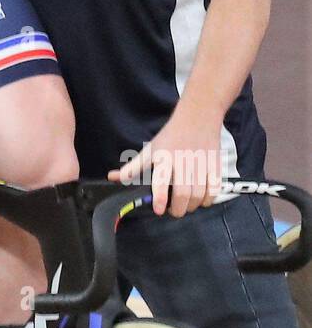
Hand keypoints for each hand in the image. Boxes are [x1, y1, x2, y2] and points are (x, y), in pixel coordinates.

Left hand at [107, 108, 223, 217]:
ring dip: (192, 206)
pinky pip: (214, 190)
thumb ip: (133, 167)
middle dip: (177, 209)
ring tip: (185, 206)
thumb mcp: (150, 150)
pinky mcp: (215, 165)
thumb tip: (112, 177)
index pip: (161, 180)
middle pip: (183, 193)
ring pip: (199, 194)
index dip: (160, 197)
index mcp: (164, 157)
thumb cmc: (171, 136)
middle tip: (172, 211)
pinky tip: (201, 199)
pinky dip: (208, 200)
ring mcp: (201, 164)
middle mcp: (182, 161)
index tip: (158, 210)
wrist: (198, 117)